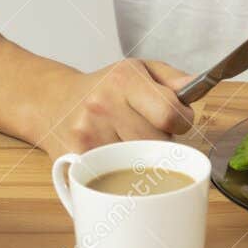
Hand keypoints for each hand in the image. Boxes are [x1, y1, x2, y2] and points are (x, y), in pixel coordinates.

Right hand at [35, 58, 195, 159]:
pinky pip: (117, 177)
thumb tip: (195, 87)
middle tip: (146, 131)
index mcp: (123, 79)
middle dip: (162, 142)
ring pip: (140, 164)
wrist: (52, 101)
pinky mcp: (75, 160)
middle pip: (157, 143)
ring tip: (128, 142)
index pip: (170, 113)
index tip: (175, 120)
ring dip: (143, 159)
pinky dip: (121, 172)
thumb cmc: (104, 87)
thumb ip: (173, 78)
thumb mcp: (140, 70)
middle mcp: (103, 105)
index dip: (182, 122)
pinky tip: (113, 157)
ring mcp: (87, 135)